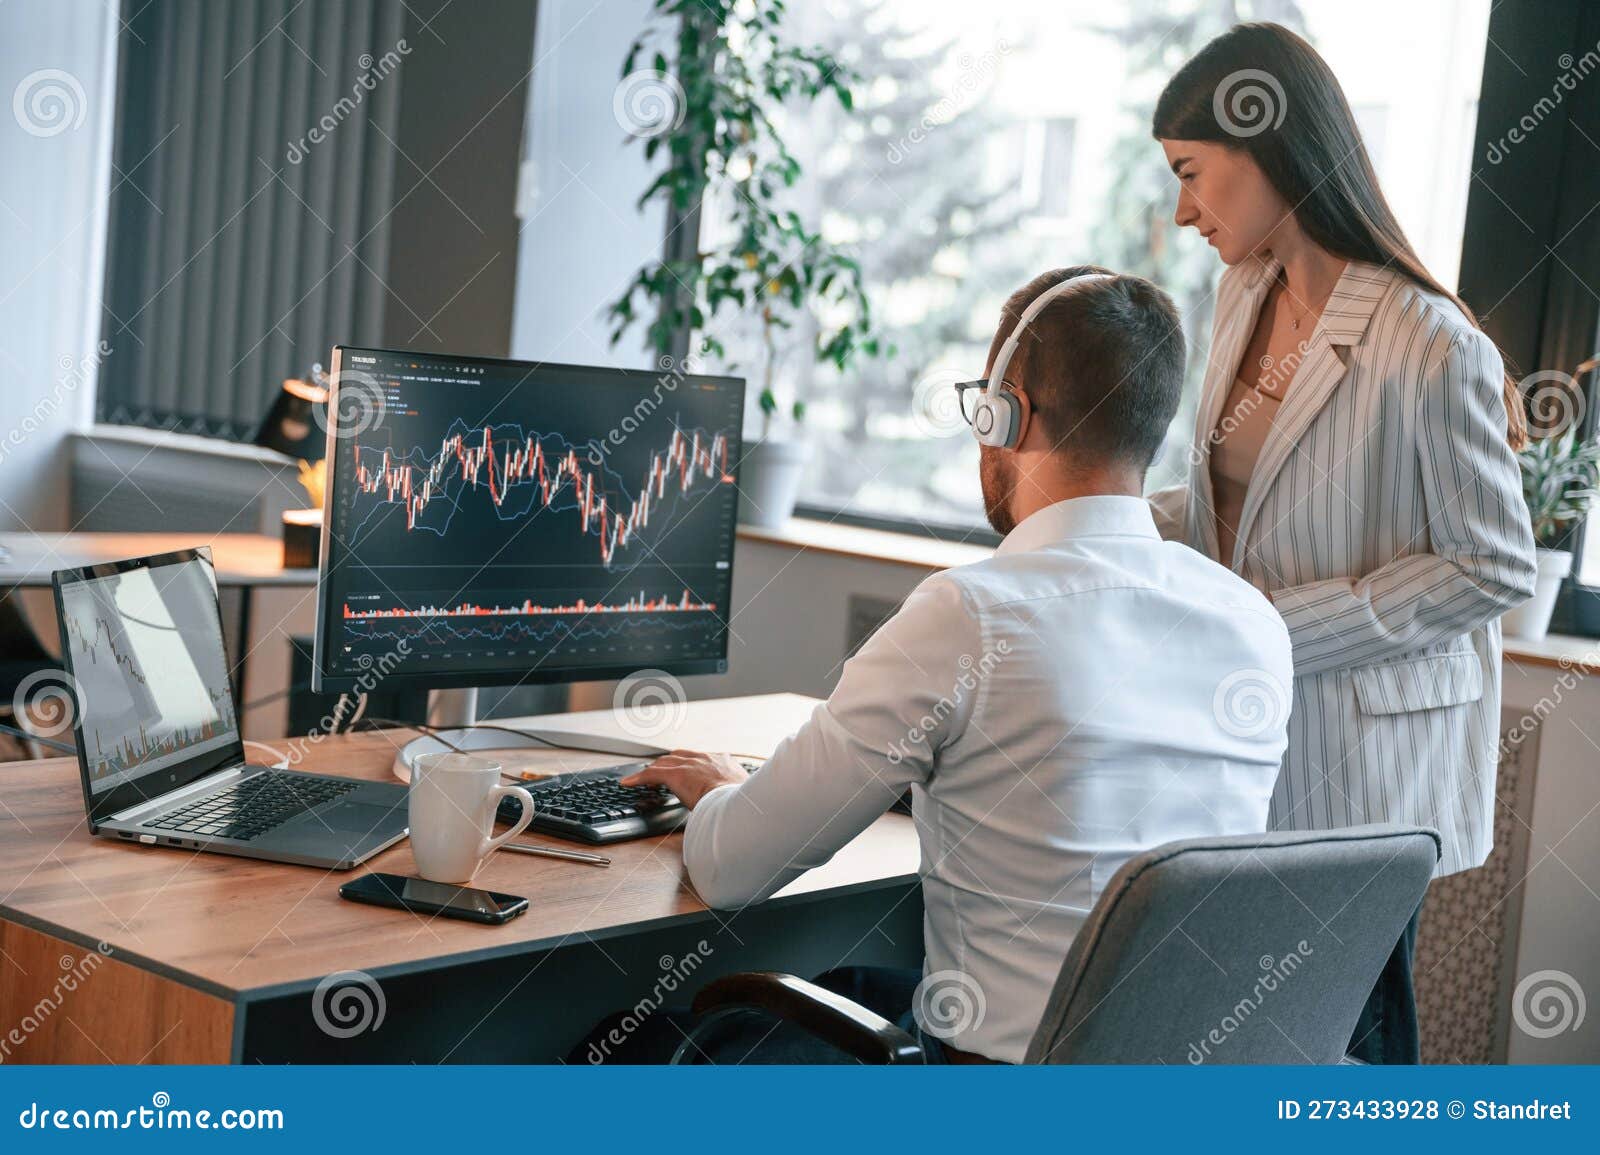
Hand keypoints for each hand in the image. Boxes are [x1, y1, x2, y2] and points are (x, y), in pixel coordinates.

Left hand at [620, 750, 749, 808]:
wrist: (740, 801)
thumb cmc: (745, 803)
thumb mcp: (743, 794)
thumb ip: (736, 794)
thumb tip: (738, 809)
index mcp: (722, 762)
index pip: (700, 758)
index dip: (688, 764)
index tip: (686, 770)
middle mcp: (705, 758)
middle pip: (678, 755)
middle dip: (668, 763)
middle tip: (661, 772)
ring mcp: (690, 765)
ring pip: (664, 763)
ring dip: (654, 770)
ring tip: (644, 778)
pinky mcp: (676, 775)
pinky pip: (652, 774)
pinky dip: (638, 778)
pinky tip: (628, 783)